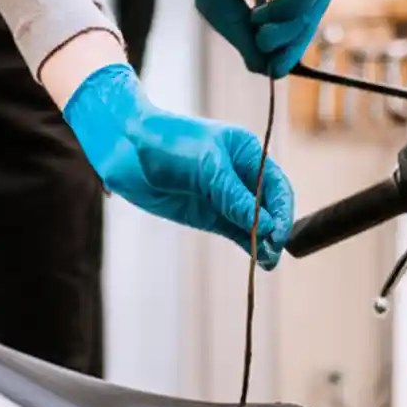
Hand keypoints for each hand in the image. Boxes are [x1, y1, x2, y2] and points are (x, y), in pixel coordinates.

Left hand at [63, 63, 293, 268]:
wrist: (124, 149)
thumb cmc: (166, 144)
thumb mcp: (204, 166)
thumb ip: (234, 196)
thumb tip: (265, 225)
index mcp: (248, 153)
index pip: (276, 185)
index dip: (282, 209)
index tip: (277, 232)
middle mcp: (243, 176)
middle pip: (271, 206)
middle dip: (275, 228)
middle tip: (273, 248)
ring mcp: (228, 198)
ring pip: (256, 223)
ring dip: (264, 241)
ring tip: (268, 261)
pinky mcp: (213, 216)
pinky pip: (239, 233)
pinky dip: (249, 245)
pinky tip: (260, 260)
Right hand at [164, 0, 334, 77]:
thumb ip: (231, 19)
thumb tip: (258, 66)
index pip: (290, 1)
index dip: (284, 39)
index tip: (269, 69)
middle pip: (310, 1)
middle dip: (292, 40)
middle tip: (272, 68)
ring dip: (293, 29)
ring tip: (260, 39)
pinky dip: (296, 8)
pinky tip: (264, 19)